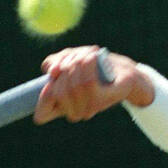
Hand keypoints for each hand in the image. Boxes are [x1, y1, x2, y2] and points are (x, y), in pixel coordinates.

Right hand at [33, 46, 152, 124]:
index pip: (43, 113)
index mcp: (67, 110)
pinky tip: (91, 56)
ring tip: (84, 54)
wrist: (124, 73)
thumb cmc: (95, 70)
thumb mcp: (70, 65)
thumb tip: (51, 70)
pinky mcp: (109, 97)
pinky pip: (89, 82)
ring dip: (76, 64)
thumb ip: (54, 66)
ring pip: (74, 85)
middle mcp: (79, 113)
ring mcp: (94, 107)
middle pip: (59, 93)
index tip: (53, 72)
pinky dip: (87, 65)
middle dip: (63, 70)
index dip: (44, 96)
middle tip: (75, 56)